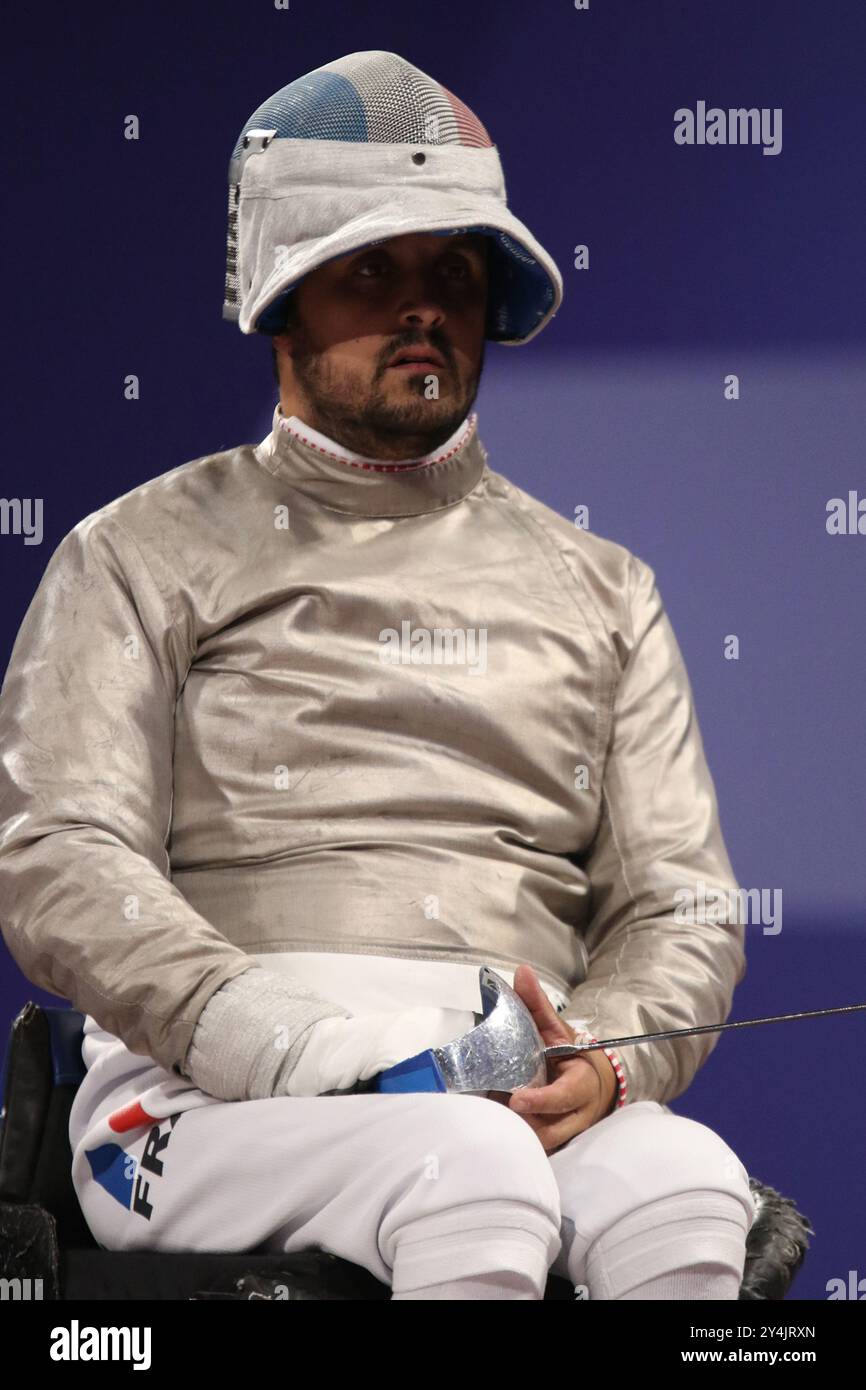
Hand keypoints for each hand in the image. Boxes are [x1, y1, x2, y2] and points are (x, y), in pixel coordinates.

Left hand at [487, 965, 618, 1153]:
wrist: (593, 1084)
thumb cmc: (569, 1056)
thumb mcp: (556, 1029)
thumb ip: (537, 1004)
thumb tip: (521, 972)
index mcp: (580, 1083)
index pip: (565, 1096)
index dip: (542, 1100)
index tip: (516, 1099)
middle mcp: (576, 1114)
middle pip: (552, 1130)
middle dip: (524, 1125)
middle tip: (495, 1113)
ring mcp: (565, 1133)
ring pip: (542, 1144)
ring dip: (517, 1136)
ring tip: (490, 1122)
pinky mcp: (554, 1144)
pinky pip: (536, 1152)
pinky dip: (516, 1145)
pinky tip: (493, 1135)